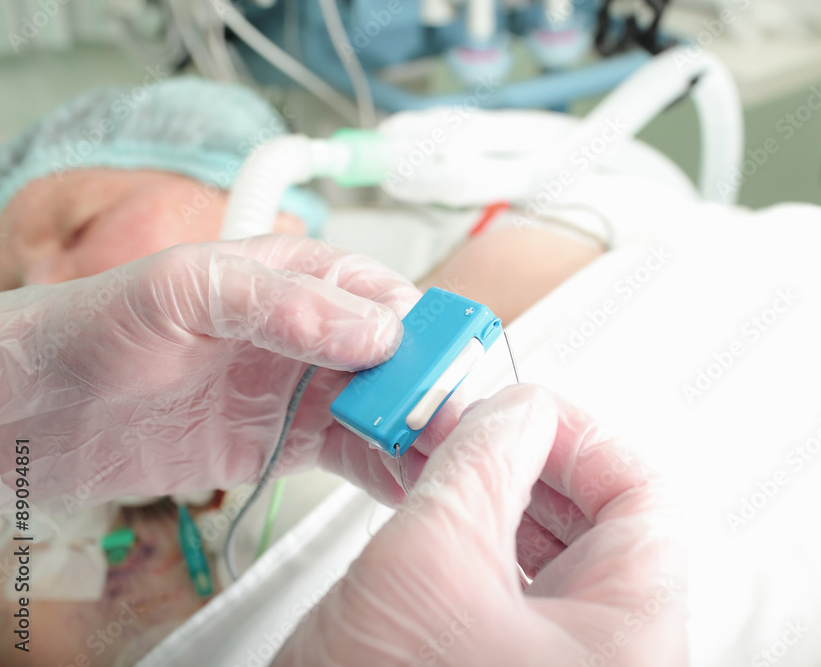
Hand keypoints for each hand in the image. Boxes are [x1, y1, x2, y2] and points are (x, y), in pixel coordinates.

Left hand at [0, 235, 458, 510]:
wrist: (31, 410)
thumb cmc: (91, 327)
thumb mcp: (185, 289)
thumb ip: (281, 302)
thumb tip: (374, 328)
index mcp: (295, 275)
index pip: (386, 295)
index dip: (424, 331)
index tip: (443, 371)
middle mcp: (307, 330)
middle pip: (397, 357)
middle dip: (431, 390)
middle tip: (453, 428)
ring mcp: (297, 388)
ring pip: (382, 408)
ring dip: (416, 434)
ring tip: (442, 464)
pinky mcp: (282, 441)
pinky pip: (351, 454)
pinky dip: (384, 469)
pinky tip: (407, 484)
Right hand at [275, 385, 688, 666]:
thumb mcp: (429, 560)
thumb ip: (482, 462)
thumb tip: (515, 408)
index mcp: (633, 641)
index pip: (642, 496)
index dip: (579, 434)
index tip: (519, 404)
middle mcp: (614, 662)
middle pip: (599, 523)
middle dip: (527, 460)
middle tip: (466, 424)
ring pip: (550, 556)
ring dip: (496, 496)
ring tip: (439, 458)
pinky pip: (514, 593)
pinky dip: (478, 542)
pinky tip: (436, 511)